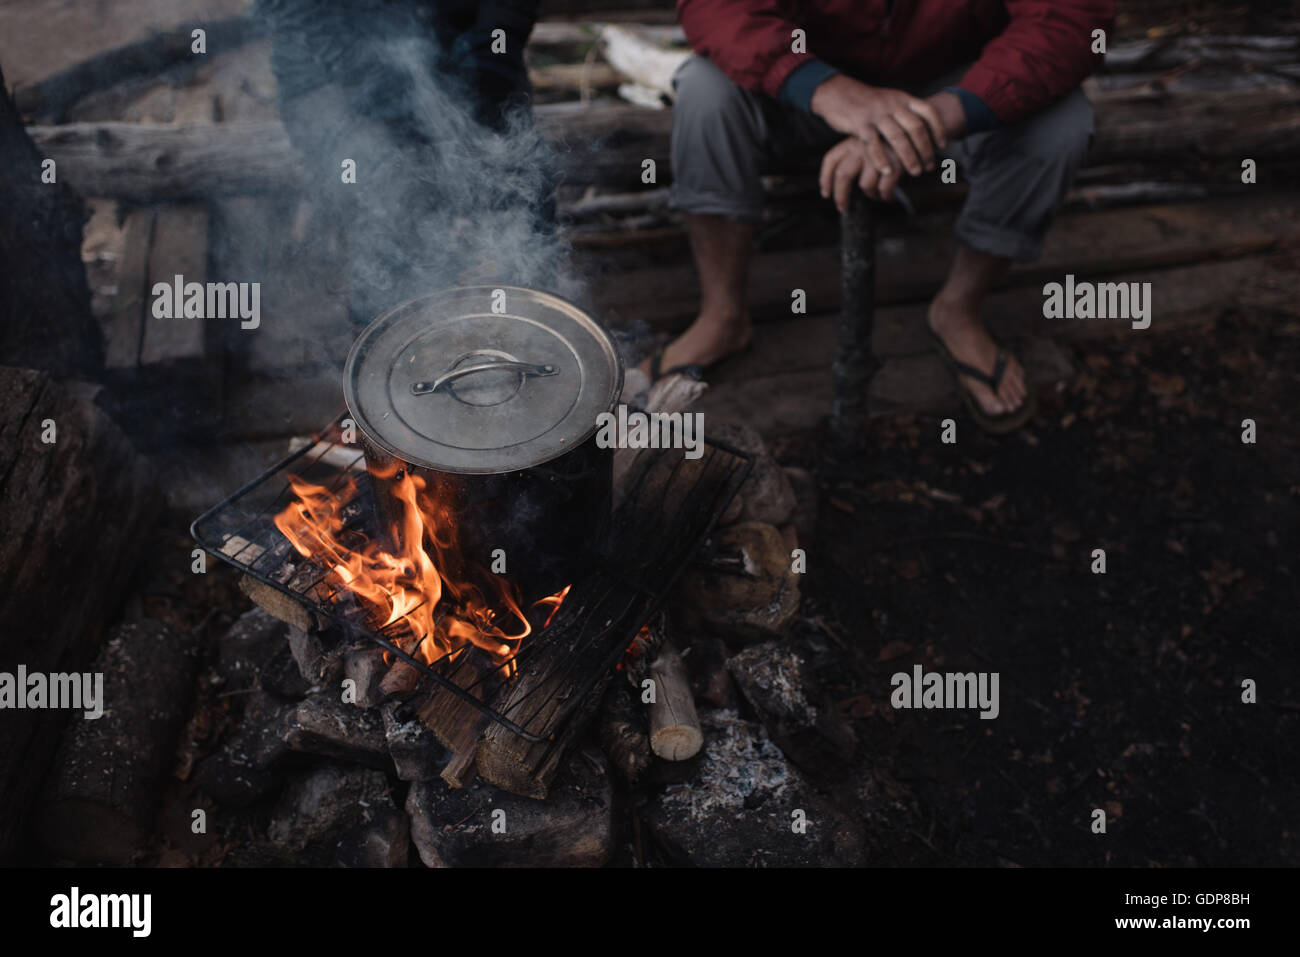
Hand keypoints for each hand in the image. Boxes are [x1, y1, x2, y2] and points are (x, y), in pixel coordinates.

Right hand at [810, 74, 946, 176]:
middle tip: (929, 166)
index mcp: (903, 99)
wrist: (839, 93)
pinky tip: (887, 171)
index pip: (928, 111)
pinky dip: (881, 158)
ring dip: (909, 156)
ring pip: (897, 137)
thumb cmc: (867, 103)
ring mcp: (876, 114)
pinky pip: (873, 143)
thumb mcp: (891, 100)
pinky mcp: (860, 124)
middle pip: (915, 127)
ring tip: (916, 172)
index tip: (943, 145)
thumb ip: (905, 112)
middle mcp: (892, 105)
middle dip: (925, 149)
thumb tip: (925, 130)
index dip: (938, 128)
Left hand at [819, 137, 904, 211]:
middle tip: (843, 208)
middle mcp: (862, 146)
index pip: (831, 160)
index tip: (825, 194)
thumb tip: (841, 187)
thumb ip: (856, 160)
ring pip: (865, 185)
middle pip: (843, 176)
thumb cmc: (893, 143)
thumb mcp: (871, 145)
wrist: (921, 130)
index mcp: (853, 140)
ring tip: (878, 195)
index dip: (825, 179)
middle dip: (841, 196)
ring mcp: (878, 155)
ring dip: (871, 195)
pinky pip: (883, 189)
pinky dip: (885, 196)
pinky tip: (889, 197)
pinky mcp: (894, 163)